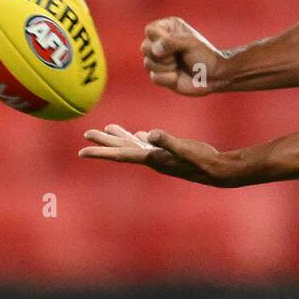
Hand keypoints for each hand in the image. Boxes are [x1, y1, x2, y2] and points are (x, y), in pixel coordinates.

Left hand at [79, 123, 239, 186]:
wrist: (217, 170)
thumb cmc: (202, 161)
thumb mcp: (185, 149)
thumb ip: (168, 141)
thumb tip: (150, 134)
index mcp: (151, 158)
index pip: (120, 154)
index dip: (100, 152)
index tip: (82, 152)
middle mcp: (151, 158)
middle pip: (122, 149)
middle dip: (104, 142)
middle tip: (86, 134)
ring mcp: (160, 155)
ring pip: (134, 145)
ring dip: (120, 137)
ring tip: (107, 128)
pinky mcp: (169, 151)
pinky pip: (149, 143)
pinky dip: (140, 138)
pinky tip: (139, 135)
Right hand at [142, 17, 227, 96]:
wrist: (214, 77)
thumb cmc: (204, 56)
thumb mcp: (189, 43)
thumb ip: (170, 42)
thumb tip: (154, 49)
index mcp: (167, 28)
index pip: (149, 30)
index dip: (159, 39)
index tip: (176, 43)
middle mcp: (160, 42)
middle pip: (145, 47)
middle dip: (164, 55)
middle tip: (178, 56)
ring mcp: (158, 60)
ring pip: (147, 63)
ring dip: (167, 67)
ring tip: (179, 66)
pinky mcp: (159, 75)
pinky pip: (154, 77)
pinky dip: (167, 79)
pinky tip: (177, 77)